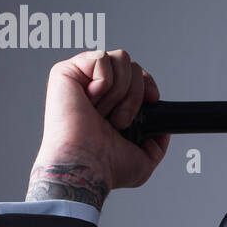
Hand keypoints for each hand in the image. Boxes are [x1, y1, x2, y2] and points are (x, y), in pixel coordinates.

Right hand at [27, 49, 170, 204]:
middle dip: (134, 94)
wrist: (88, 168)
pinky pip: (101, 58)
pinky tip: (91, 101)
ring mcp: (79, 79)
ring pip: (121, 58)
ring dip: (121, 92)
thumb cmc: (107, 168)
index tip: (152, 100)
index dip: (147, 83)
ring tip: (104, 114)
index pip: (134, 75)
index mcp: (108, 104)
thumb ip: (156, 145)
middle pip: (131, 64)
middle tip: (120, 121)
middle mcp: (93, 89)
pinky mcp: (64, 72)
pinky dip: (105, 82)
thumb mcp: (143, 160)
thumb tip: (162, 132)